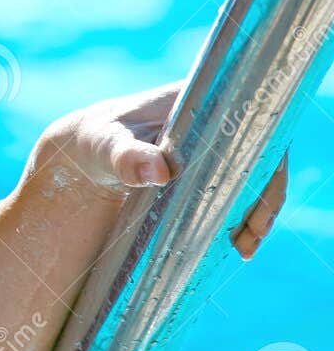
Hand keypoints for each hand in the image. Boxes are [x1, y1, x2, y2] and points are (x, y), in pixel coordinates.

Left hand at [51, 83, 288, 258]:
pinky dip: (239, 219)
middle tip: (252, 235)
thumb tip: (159, 173)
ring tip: (244, 249)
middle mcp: (215, 123)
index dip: (267, 160)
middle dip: (265, 197)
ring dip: (255, 214)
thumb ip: (126, 155)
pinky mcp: (205, 176)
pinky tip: (236, 246)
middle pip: (259, 159)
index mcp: (200, 101)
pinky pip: (233, 196)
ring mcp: (213, 151)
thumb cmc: (95, 140)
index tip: (264, 195)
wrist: (82, 155)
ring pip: (250, 182)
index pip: (251, 126)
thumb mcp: (106, 144)